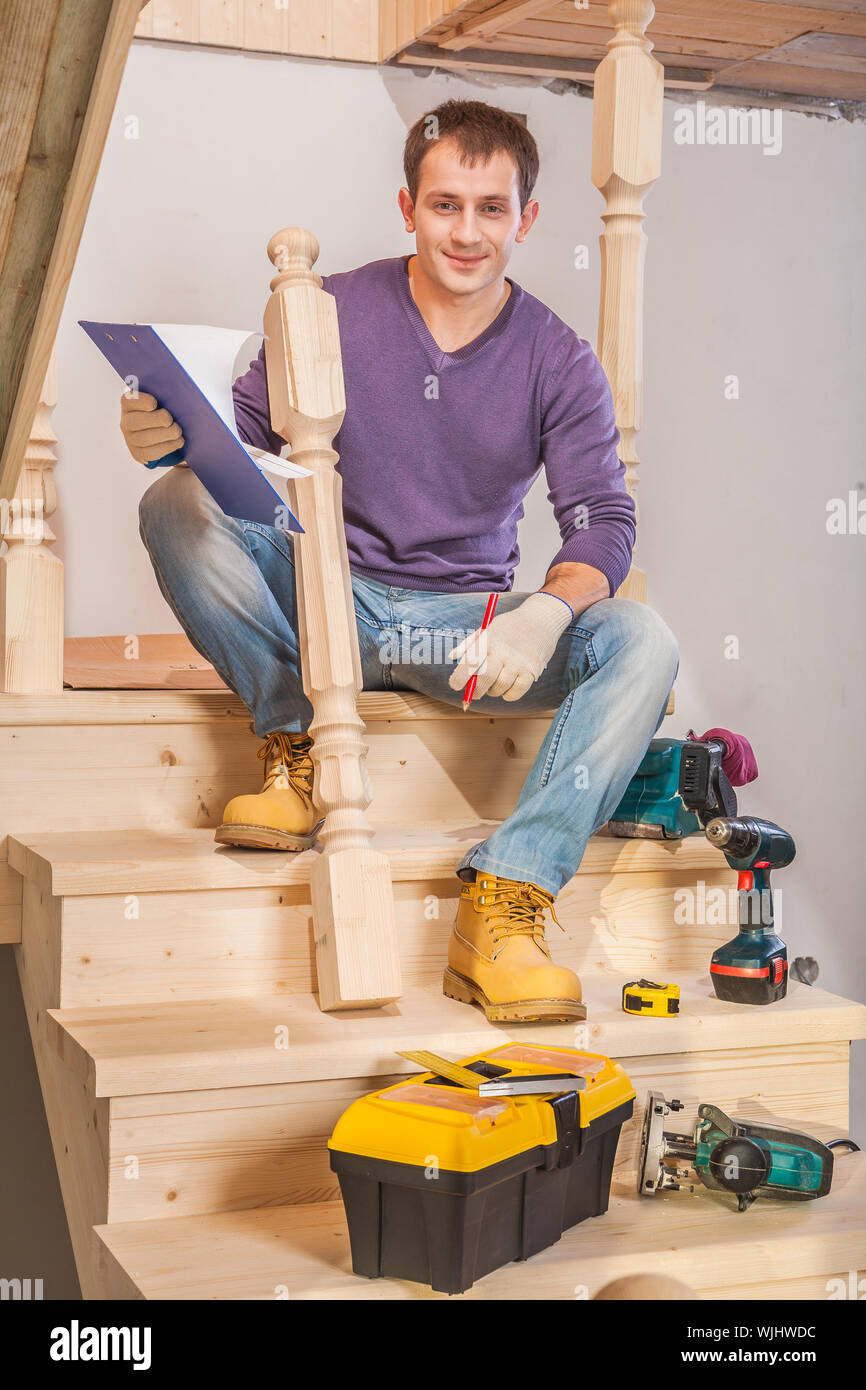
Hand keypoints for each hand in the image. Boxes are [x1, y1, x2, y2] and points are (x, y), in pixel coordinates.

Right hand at [120, 391, 184, 464]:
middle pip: (134, 422)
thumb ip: (163, 395)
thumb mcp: (161, 400)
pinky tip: (178, 441)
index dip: (141, 401)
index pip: (128, 400)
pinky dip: (168, 446)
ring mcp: (130, 440)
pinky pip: (151, 453)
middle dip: (157, 420)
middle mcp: (126, 422)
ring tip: (178, 431)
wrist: (163, 433)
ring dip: (165, 434)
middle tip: (170, 420)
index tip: (155, 403)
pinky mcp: (139, 454)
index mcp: (128, 404)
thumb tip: (178, 396)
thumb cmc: (163, 411)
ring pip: (143, 439)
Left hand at [447, 592, 572, 702]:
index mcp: (489, 640)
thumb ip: (469, 643)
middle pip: (483, 680)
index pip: (469, 663)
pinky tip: (507, 688)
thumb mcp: (488, 628)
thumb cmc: (511, 625)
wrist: (541, 618)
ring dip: (493, 691)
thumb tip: (452, 656)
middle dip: (474, 691)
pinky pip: (515, 693)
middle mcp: (503, 652)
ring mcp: (518, 663)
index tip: (455, 685)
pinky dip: (508, 695)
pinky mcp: (531, 671)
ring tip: (494, 684)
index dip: (458, 678)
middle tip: (473, 694)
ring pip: (499, 689)